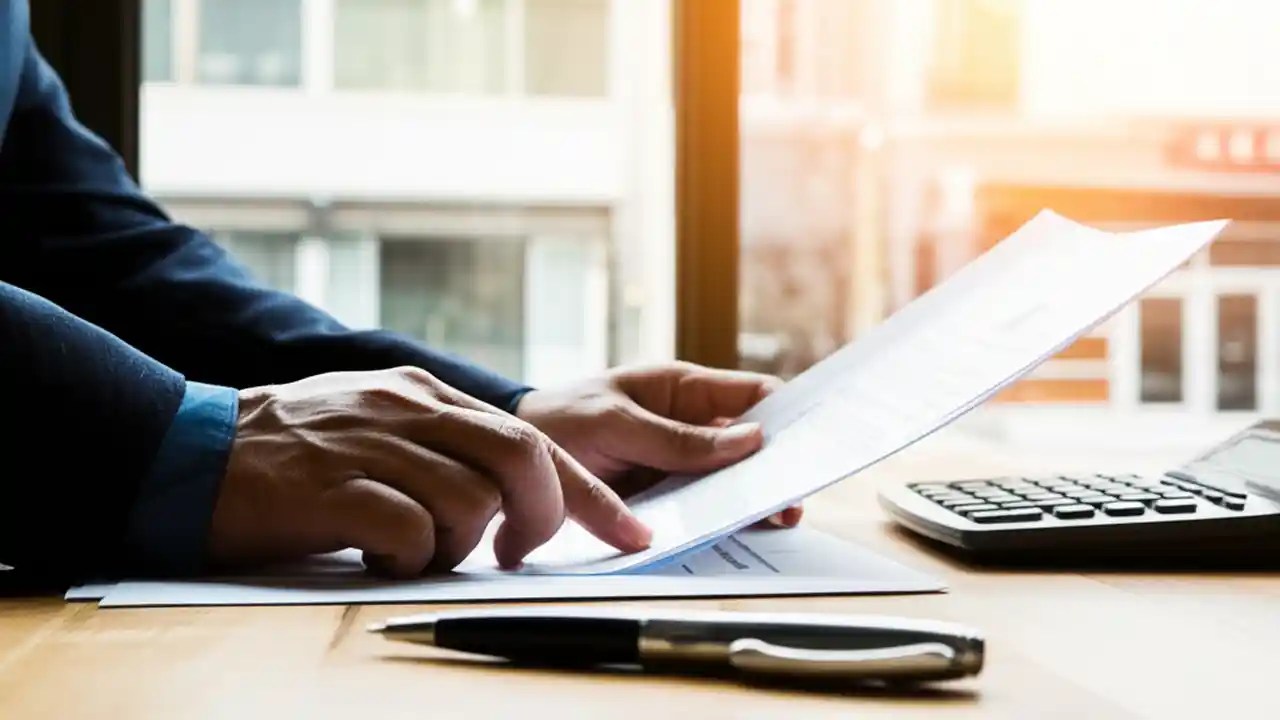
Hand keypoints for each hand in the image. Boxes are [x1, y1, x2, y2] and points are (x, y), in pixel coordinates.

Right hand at [207, 367, 651, 576]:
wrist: (195, 451)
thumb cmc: (297, 453)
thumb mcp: (381, 422)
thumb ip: (447, 442)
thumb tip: (518, 492)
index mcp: (427, 394)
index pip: (534, 439)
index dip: (590, 494)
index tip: (632, 533)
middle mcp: (409, 410)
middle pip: (522, 460)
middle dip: (545, 517)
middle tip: (518, 552)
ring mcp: (372, 444)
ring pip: (471, 503)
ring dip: (458, 545)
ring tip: (414, 547)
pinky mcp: (334, 487)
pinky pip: (410, 532)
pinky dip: (409, 558)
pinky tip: (379, 555)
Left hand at [514, 362, 802, 527]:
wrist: (506, 459)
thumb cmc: (558, 421)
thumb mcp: (615, 424)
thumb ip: (677, 438)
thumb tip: (749, 441)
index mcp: (681, 389)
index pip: (750, 395)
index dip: (785, 414)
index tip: (808, 440)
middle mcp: (688, 425)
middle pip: (749, 445)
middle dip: (774, 468)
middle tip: (791, 499)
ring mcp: (677, 463)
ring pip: (730, 480)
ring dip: (751, 500)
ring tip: (775, 521)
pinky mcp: (664, 497)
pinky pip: (701, 508)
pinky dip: (719, 520)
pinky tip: (736, 534)